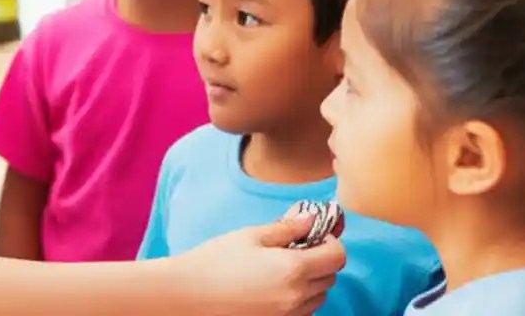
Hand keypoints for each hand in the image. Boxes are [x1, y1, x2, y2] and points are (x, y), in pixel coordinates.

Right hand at [173, 214, 345, 315]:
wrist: (187, 295)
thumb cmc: (214, 262)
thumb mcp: (250, 236)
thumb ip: (287, 228)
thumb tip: (311, 220)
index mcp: (293, 269)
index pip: (337, 256)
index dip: (331, 242)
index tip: (316, 236)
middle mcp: (296, 297)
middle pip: (330, 278)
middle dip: (321, 261)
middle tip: (297, 249)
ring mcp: (287, 315)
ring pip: (318, 297)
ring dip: (311, 282)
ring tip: (281, 269)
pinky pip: (301, 312)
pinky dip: (297, 299)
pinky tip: (273, 287)